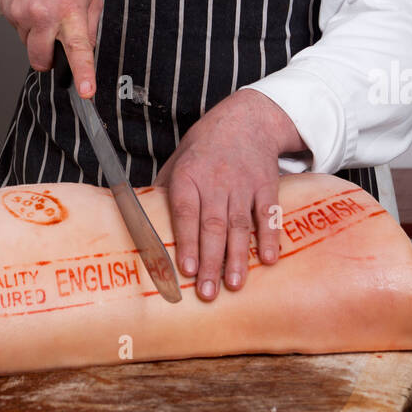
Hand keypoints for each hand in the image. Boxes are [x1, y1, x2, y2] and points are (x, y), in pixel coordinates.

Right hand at [0, 0, 102, 95]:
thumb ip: (90, 22)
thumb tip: (87, 49)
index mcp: (71, 8)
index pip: (79, 48)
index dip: (83, 73)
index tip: (86, 91)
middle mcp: (45, 14)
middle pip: (41, 60)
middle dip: (48, 59)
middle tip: (54, 39)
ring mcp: (22, 14)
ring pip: (28, 45)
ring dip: (36, 36)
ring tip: (43, 7)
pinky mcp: (7, 11)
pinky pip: (18, 30)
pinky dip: (25, 22)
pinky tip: (31, 0)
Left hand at [155, 88, 304, 301]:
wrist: (248, 118)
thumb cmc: (206, 144)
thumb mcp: (178, 158)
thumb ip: (164, 188)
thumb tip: (140, 219)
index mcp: (189, 175)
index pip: (185, 212)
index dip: (186, 241)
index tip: (187, 269)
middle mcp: (216, 181)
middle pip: (213, 226)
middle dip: (211, 261)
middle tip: (207, 292)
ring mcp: (243, 184)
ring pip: (240, 225)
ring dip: (237, 257)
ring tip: (233, 285)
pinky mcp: (266, 185)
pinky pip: (268, 214)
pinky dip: (270, 237)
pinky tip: (270, 260)